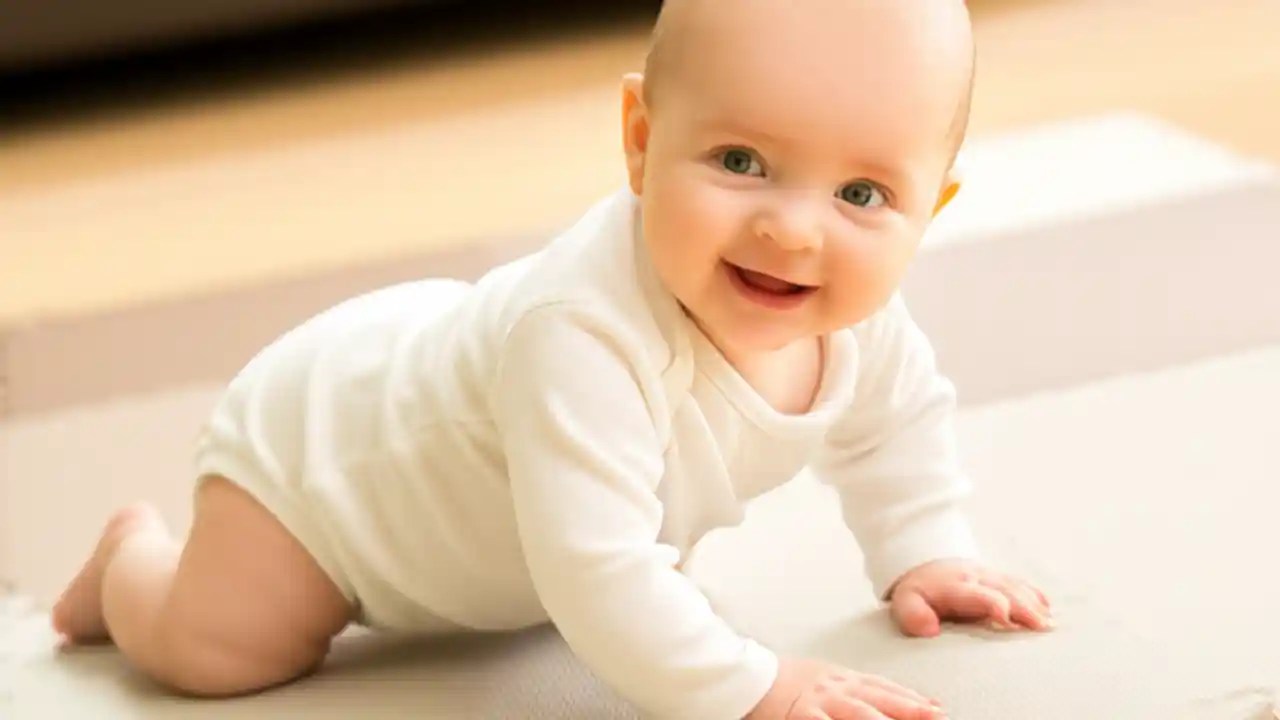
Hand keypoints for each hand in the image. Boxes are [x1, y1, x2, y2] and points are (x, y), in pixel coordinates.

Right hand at [746, 656, 946, 719]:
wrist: (744, 678)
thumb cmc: (783, 682)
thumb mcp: (824, 678)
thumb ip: (856, 690)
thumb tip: (892, 700)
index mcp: (840, 679)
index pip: (883, 689)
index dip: (911, 699)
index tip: (937, 708)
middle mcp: (833, 689)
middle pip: (878, 700)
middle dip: (909, 709)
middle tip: (936, 717)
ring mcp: (817, 703)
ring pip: (858, 714)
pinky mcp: (799, 717)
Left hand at [888, 559, 1053, 637]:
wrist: (924, 564)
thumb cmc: (918, 593)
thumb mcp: (905, 602)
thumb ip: (913, 615)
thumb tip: (929, 631)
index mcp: (954, 585)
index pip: (977, 593)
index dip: (993, 603)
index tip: (1006, 618)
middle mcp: (975, 577)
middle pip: (1004, 589)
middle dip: (1024, 607)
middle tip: (1042, 627)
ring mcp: (988, 574)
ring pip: (1015, 585)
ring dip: (1034, 603)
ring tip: (1050, 623)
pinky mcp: (997, 577)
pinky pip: (1018, 582)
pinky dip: (1034, 594)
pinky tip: (1048, 606)